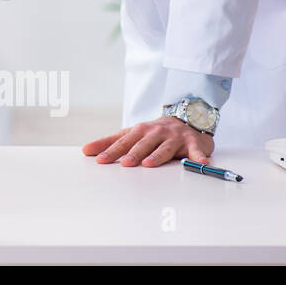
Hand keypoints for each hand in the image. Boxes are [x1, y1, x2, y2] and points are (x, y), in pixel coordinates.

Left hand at [82, 115, 214, 166]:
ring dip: (157, 156)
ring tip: (149, 164)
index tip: (99, 160)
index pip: (123, 142)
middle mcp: (155, 133)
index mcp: (139, 131)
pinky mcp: (192, 143)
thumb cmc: (154, 132)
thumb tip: (86, 150)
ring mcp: (174, 137)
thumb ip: (110, 142)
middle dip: (132, 153)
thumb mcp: (131, 134)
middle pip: (142, 145)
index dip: (111, 150)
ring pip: (164, 148)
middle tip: (123, 163)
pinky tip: (199, 163)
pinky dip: (198, 157)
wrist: (185, 119)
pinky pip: (195, 151)